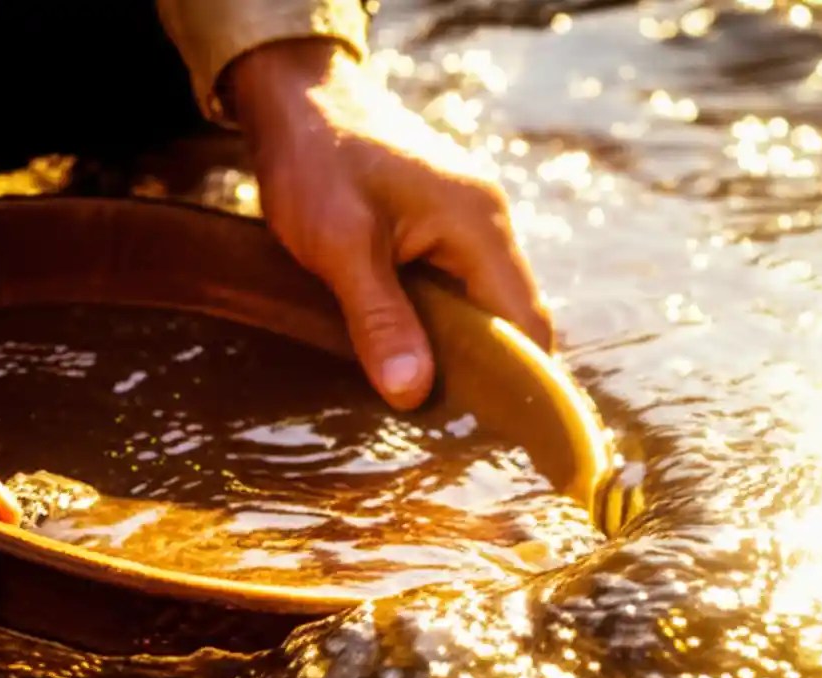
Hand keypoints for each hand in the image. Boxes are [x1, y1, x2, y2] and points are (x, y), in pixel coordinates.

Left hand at [230, 40, 552, 408]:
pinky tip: (401, 350)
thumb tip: (414, 393)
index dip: (516, 383)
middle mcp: (486, 224)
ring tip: (418, 396)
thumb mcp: (341, 247)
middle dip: (480, 372)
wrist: (294, 99)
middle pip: (507, 319)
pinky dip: (433, 323)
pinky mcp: (434, 225)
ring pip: (476, 306)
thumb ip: (380, 319)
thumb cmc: (316, 161)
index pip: (527, 324)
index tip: (489, 434)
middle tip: (440, 424)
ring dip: (451, 348)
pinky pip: (451, 288)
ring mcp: (463, 222)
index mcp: (481, 227)